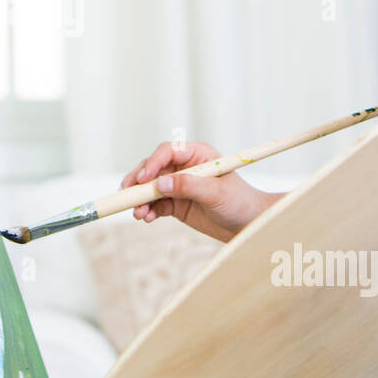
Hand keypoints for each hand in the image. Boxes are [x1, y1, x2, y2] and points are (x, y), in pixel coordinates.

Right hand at [119, 141, 283, 241]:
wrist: (249, 225)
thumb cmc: (240, 202)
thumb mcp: (215, 193)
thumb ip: (188, 186)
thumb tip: (161, 182)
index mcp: (197, 155)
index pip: (168, 152)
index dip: (152, 163)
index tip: (142, 178)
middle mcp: (185, 167)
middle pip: (154, 169)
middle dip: (139, 182)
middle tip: (127, 195)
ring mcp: (179, 186)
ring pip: (151, 188)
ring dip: (141, 199)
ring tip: (138, 213)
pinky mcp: (176, 203)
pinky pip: (156, 204)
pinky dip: (148, 210)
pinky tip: (146, 218)